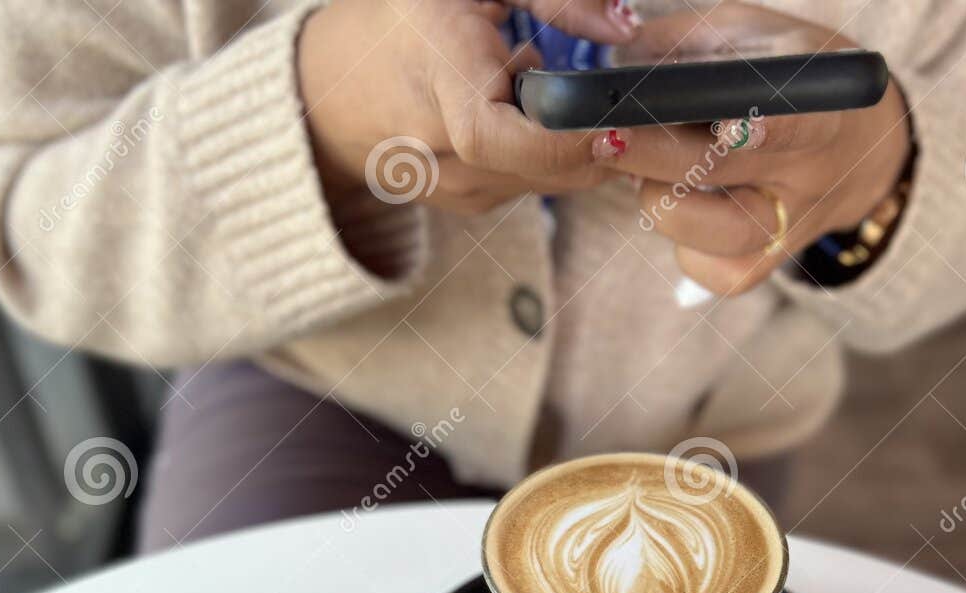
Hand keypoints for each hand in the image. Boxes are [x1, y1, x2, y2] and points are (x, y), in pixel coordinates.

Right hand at [299, 0, 642, 214]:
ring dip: (570, 145)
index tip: (613, 129)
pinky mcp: (466, 201)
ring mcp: (449, 183)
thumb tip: (622, 26)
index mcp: (433, 76)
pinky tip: (524, 114)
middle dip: (591, 144)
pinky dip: (546, 153)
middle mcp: (434, 144)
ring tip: (546, 90)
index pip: (491, 135)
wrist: (342, 83)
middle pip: (538, 168)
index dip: (557, 142)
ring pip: (544, 181)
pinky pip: (529, 183)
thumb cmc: (415, 19)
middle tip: (623, 107)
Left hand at [599, 3, 912, 294]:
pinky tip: (683, 214)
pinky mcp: (772, 262)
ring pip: (717, 232)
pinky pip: (717, 272)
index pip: (795, 119)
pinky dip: (686, 249)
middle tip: (609, 137)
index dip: (763, 127)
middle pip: (724, 171)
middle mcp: (810, 168)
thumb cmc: (792, 77)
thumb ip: (691, 41)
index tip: (725, 126)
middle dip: (653, 153)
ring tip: (646, 175)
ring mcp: (793, 221)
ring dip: (662, 203)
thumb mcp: (757, 36)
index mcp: (818, 102)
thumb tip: (618, 60)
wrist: (861, 146)